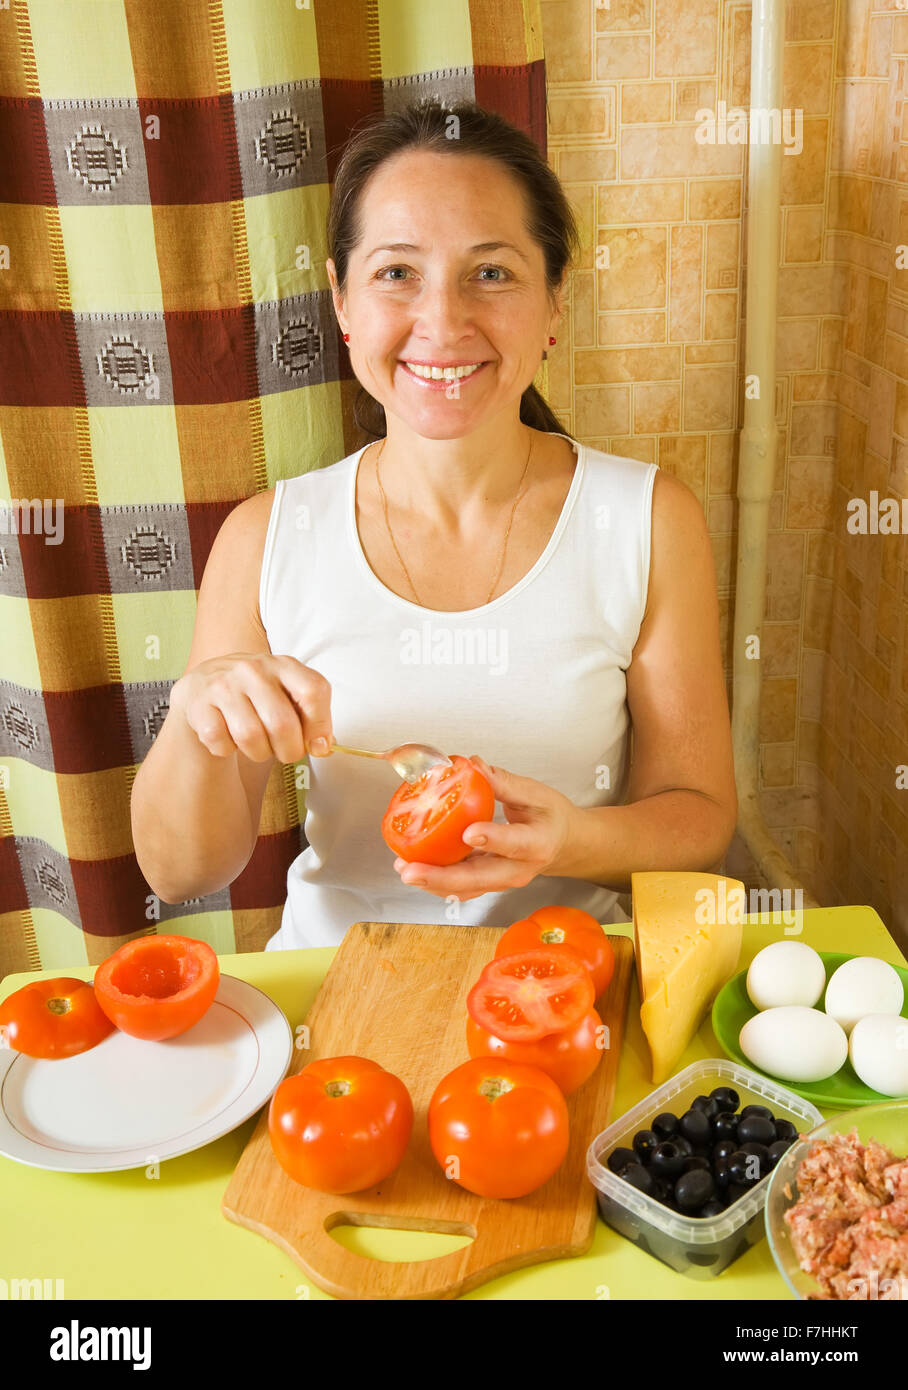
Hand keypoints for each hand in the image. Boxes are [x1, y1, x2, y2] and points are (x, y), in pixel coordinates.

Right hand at [169, 652, 332, 763]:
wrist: (205, 686)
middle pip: (283, 724)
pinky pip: (221, 743)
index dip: (320, 725)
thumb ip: (310, 718)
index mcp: (284, 665)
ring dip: (259, 753)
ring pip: (251, 738)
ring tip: (257, 746)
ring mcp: (224, 685)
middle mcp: (254, 669)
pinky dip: (227, 751)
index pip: (314, 691)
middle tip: (285, 753)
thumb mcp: (287, 696)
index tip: (317, 745)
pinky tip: (229, 739)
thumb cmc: (256, 696)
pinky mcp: (199, 703)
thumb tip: (323, 746)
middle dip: (289, 751)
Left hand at [392, 756, 581, 901]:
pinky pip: (461, 886)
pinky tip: (413, 867)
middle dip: (441, 876)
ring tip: (404, 869)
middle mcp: (518, 869)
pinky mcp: (488, 883)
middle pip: (478, 878)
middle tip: (411, 870)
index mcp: (536, 842)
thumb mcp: (535, 793)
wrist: (563, 844)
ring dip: (432, 881)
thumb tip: (472, 765)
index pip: (513, 843)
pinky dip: (436, 879)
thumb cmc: (551, 817)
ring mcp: (501, 880)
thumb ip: (503, 782)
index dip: (491, 839)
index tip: (468, 833)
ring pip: (465, 888)